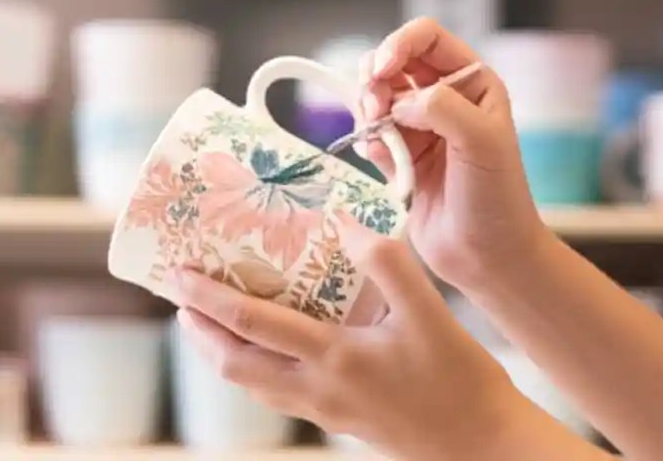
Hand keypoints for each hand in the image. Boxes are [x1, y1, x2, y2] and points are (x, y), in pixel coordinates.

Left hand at [171, 221, 536, 460]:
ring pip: (253, 385)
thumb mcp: (430, 312)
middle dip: (200, 332)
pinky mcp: (340, 420)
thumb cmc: (460, 379)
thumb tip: (344, 223)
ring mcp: (326, 411)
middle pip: (235, 365)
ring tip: (213, 320)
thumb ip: (387, 263)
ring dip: (223, 351)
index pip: (251, 327)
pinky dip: (258, 367)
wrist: (483, 446)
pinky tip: (273, 346)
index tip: (178, 275)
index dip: (208, 300)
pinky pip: (279, 393)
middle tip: (181, 298)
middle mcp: (318, 391)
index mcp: (334, 359)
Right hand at [357, 18, 547, 288]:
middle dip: (374, 80)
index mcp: (473, 82)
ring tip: (378, 141)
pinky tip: (383, 163)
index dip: (398, 45)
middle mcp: (446, 98)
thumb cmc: (497, 198)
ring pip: (375, 96)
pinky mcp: (401, 155)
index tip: (381, 71)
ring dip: (367, 112)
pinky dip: (368, 141)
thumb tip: (399, 101)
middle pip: (392, 62)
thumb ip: (441, 107)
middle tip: (373, 110)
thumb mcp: (481, 142)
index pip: (426, 38)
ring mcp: (421, 127)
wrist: (486, 256)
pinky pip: (370, 132)